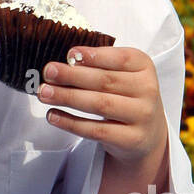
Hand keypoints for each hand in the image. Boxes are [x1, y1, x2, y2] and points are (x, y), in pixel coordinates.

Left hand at [37, 45, 168, 167]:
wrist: (147, 133)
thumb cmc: (126, 96)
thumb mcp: (121, 75)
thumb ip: (99, 66)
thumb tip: (66, 63)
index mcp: (144, 67)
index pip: (120, 58)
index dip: (94, 55)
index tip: (70, 54)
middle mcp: (148, 90)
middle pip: (105, 81)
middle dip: (72, 76)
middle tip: (49, 72)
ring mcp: (142, 116)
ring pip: (99, 104)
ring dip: (68, 97)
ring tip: (45, 93)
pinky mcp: (131, 139)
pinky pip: (96, 130)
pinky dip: (71, 122)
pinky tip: (54, 115)